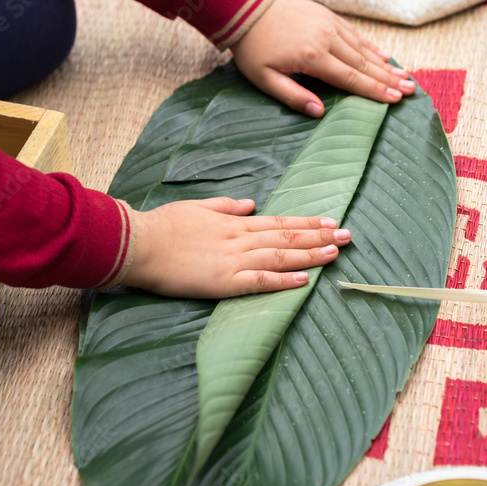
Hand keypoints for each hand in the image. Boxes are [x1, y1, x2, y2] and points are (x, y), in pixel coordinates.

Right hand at [119, 197, 351, 298]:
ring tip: (335, 254)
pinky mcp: (222, 282)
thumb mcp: (197, 207)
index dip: (306, 221)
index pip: (278, 221)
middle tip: (348, 236)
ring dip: (310, 255)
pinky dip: (283, 280)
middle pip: (287, 236)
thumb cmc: (162, 225)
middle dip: (319, 236)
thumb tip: (251, 203)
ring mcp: (232, 260)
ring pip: (280, 256)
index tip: (330, 220)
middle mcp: (239, 239)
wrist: (138, 243)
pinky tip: (303, 280)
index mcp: (233, 222)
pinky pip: (259, 281)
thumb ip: (226, 205)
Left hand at [230, 0, 415, 116]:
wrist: (246, 9)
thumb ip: (293, 96)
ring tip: (405, 76)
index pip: (351, 79)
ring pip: (362, 49)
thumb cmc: (253, 49)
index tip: (395, 100)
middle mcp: (326, 39)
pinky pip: (354, 34)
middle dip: (389, 79)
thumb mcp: (265, 79)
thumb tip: (319, 113)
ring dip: (385, 64)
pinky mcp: (327, 16)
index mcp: (313, 58)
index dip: (375, 91)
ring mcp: (329, 25)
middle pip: (364, 64)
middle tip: (412, 90)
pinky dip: (371, 46)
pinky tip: (384, 56)